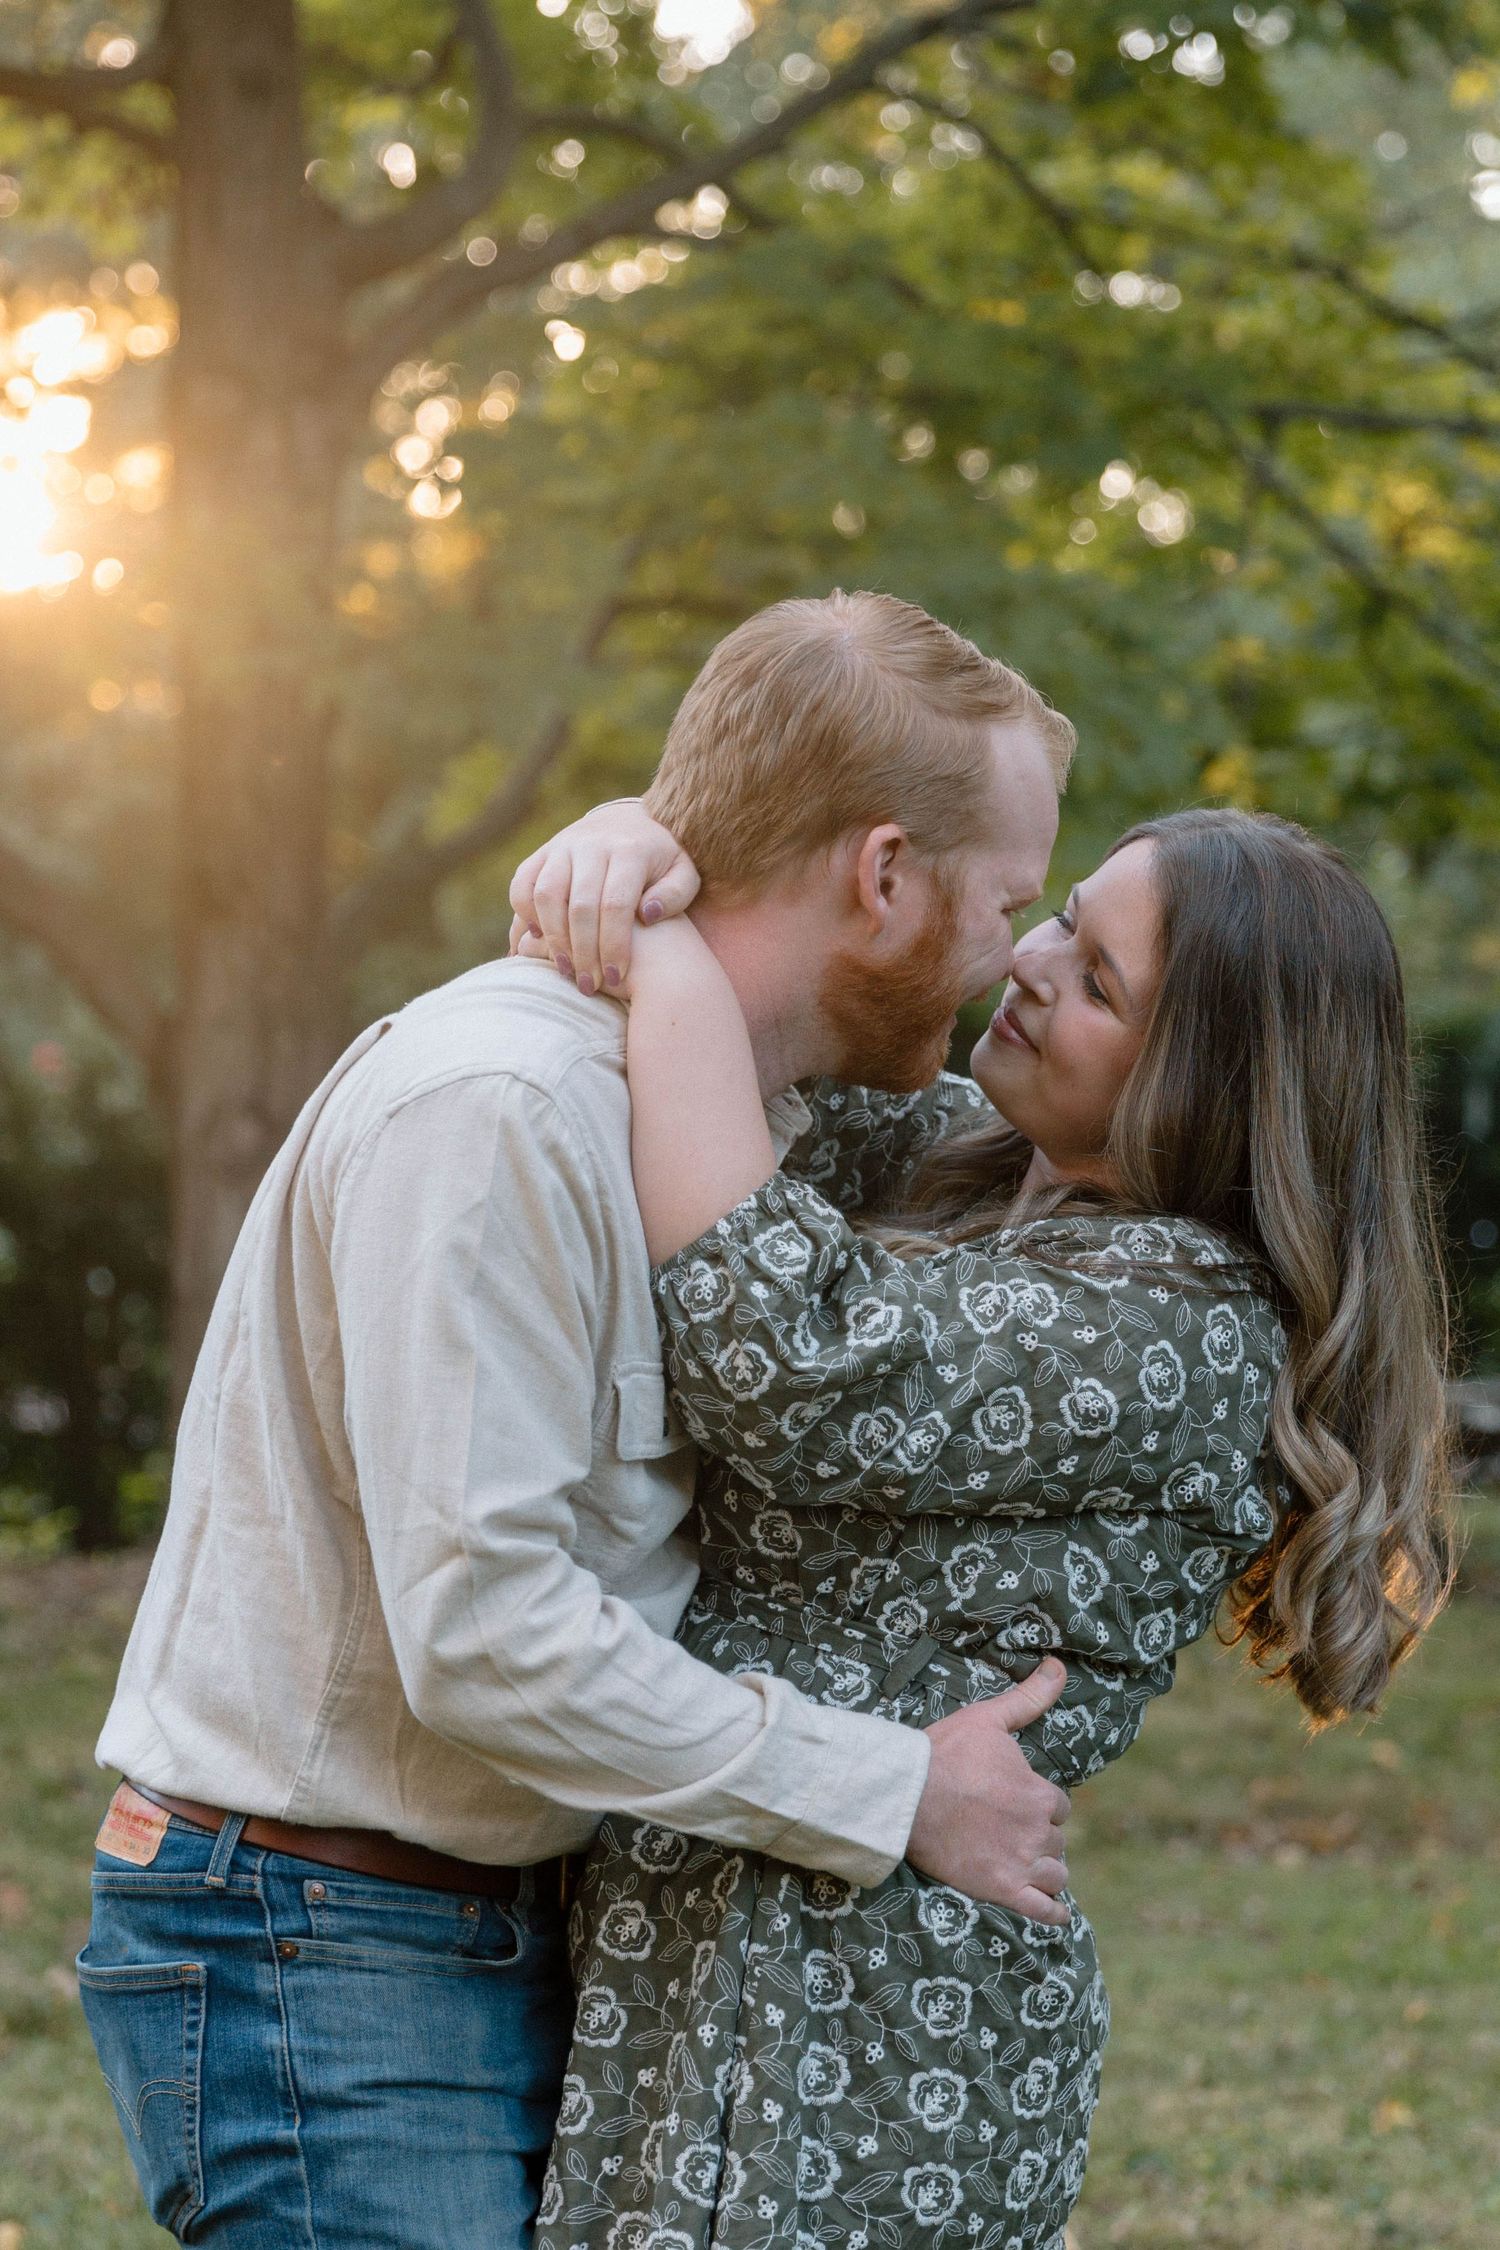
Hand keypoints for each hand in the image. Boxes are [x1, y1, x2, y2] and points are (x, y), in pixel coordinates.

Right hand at [508, 800, 699, 996]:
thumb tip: (647, 915)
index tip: (616, 976)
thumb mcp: (684, 873)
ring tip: (565, 970)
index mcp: (630, 851)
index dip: (613, 944)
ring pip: (546, 895)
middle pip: (580, 905)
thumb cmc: (662, 861)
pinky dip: (524, 913)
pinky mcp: (542, 852)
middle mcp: (592, 844)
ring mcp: (563, 846)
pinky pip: (522, 883)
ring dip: (553, 938)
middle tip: (589, 986)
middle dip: (583, 952)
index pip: (616, 903)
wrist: (631, 822)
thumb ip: (676, 895)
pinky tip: (539, 940)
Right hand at [908, 1657, 1071, 1923]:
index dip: (1039, 1804)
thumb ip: (1029, 1697)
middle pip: (1055, 1840)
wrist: (904, 1795)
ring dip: (1046, 1869)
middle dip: (1039, 1835)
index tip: (1017, 1802)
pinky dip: (1053, 1912)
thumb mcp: (988, 1718)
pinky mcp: (1001, 1890)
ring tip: (1029, 1865)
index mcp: (1039, 1794)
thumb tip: (1059, 1665)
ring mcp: (1020, 1864)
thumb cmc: (944, 1753)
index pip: (1057, 1806)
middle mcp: (1037, 1832)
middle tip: (1010, 1831)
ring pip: (1054, 1874)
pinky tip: (1054, 1911)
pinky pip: (1043, 1910)